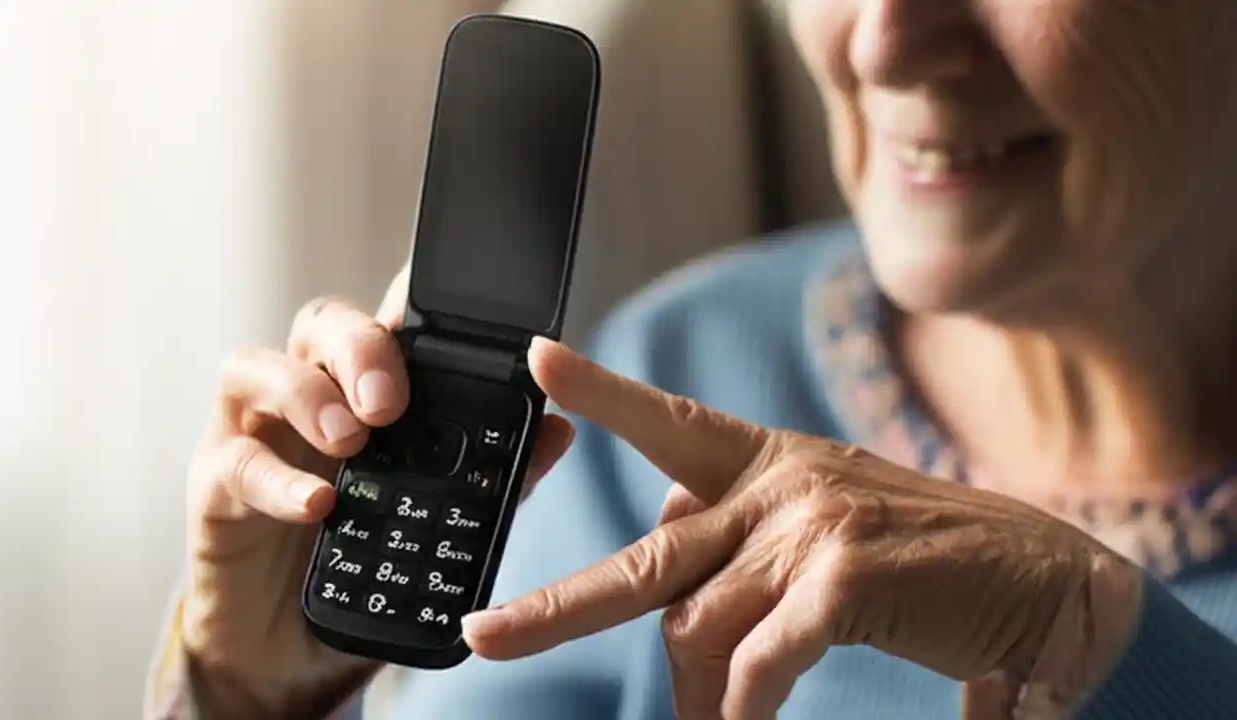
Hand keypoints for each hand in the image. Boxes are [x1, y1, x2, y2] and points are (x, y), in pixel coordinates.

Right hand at [180, 267, 574, 715]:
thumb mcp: (443, 519)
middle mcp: (306, 394)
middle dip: (360, 349)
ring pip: (255, 367)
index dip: (408, 297)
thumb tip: (558, 432)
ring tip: (352, 439)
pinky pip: (235, 462)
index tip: (450, 302)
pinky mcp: (215, 485)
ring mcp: (253, 432)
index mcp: (363, 390)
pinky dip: (278, 479)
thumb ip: (496, 477)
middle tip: (392, 400)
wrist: (291, 648)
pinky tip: (317, 504)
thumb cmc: (363, 561)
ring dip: (307, 394)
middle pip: (321, 325)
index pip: (385, 321)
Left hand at [462, 339, 1140, 718]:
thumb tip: (660, 553)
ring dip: (698, 700)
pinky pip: (757, 663)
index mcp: (772, 462)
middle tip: (487, 635)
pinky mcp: (845, 578)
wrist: (1046, 583)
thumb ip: (741, 540)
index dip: (601, 392)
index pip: (670, 424)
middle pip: (646, 561)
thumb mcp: (822, 531)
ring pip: (701, 631)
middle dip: (558, 606)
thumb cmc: (926, 562)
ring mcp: (813, 527)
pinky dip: (744, 709)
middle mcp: (783, 485)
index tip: (537, 360)